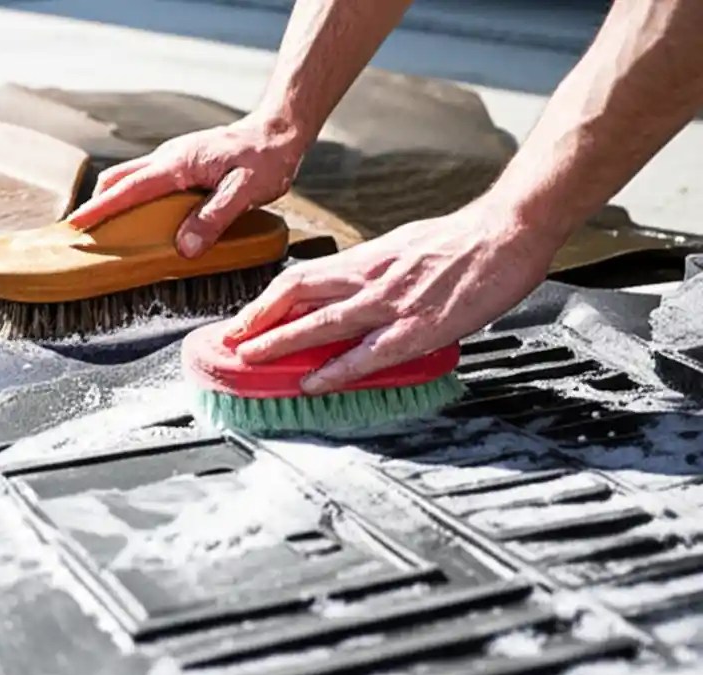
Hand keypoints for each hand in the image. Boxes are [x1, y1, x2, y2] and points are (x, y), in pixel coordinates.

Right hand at [66, 117, 303, 258]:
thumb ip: (214, 218)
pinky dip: (132, 194)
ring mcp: (174, 157)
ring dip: (113, 197)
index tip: (76, 223)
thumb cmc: (266, 159)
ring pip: (130, 175)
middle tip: (84, 229)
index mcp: (179, 164)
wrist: (277, 130)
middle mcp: (169, 156)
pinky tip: (140, 213)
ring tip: (105, 225)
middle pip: (119, 178)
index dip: (101, 208)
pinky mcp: (182, 161)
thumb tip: (184, 247)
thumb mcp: (246, 192)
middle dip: (98, 202)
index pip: (130, 188)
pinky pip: (146, 178)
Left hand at [224, 200, 563, 393]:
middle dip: (258, 323)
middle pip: (298, 298)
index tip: (243, 319)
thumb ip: (372, 271)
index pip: (300, 278)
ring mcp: (391, 304)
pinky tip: (314, 382)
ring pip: (321, 324)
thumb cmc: (462, 240)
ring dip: (281, 343)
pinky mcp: (418, 327)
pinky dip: (336, 370)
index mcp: (365, 259)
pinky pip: (368, 353)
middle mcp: (369, 279)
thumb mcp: (403, 247)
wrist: (506, 231)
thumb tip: (350, 287)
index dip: (265, 301)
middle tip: (229, 342)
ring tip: (250, 360)